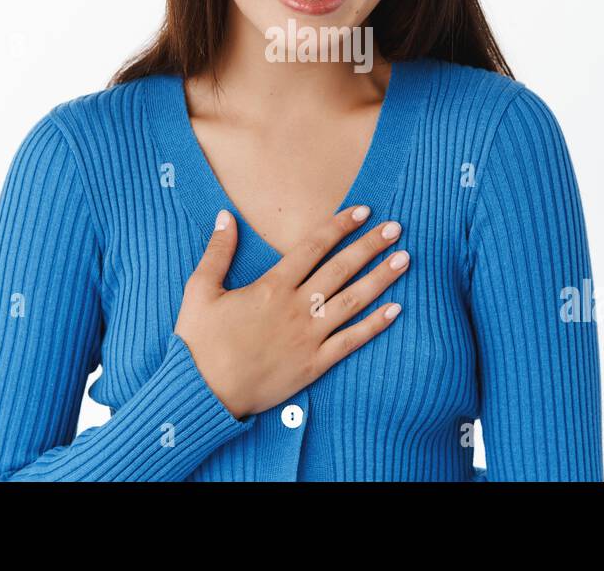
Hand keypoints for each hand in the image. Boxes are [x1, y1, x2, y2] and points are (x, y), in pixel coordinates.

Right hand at [173, 205, 409, 420]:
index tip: (363, 211)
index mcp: (271, 286)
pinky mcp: (314, 365)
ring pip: (354, 301)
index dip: (339, 226)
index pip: (313, 247)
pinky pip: (351, 342)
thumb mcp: (200, 290)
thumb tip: (225, 216)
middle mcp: (296, 308)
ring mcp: (308, 337)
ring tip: (405, 259)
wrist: (203, 393)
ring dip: (381, 278)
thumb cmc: (198, 342)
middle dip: (370, 245)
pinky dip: (375, 325)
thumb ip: (217, 251)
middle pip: (341, 268)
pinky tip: (396, 310)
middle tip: (396, 227)